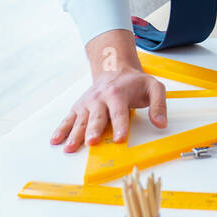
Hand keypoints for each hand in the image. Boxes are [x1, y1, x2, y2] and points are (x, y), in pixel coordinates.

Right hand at [51, 29, 166, 150]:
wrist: (114, 69)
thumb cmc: (134, 82)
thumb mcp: (154, 87)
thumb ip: (159, 105)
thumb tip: (161, 123)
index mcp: (118, 94)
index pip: (120, 112)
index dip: (120, 126)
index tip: (119, 139)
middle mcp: (100, 98)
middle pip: (97, 117)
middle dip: (94, 130)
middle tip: (92, 142)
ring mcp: (88, 103)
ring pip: (81, 120)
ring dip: (75, 134)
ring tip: (69, 147)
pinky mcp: (79, 107)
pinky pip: (69, 119)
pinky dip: (61, 129)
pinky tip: (55, 140)